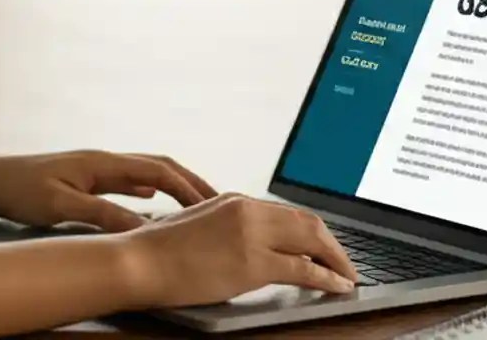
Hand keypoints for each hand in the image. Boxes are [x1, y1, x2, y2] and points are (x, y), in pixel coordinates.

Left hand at [0, 150, 217, 231]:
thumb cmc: (17, 190)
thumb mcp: (61, 207)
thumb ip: (102, 215)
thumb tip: (144, 230)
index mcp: (103, 163)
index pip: (158, 171)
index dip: (188, 187)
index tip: (213, 205)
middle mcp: (105, 161)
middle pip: (161, 166)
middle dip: (192, 183)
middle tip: (220, 204)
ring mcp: (98, 169)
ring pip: (148, 173)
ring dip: (175, 187)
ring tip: (199, 208)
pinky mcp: (89, 179)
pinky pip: (131, 183)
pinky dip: (153, 193)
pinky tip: (157, 207)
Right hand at [118, 193, 357, 307]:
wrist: (139, 261)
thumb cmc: (158, 251)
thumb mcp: (200, 226)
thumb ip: (229, 229)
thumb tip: (253, 244)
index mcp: (236, 200)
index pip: (287, 212)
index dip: (312, 231)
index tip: (324, 245)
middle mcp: (248, 210)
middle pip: (308, 222)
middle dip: (333, 244)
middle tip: (345, 262)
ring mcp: (252, 235)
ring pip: (312, 241)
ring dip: (336, 260)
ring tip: (347, 275)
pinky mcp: (252, 263)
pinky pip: (303, 269)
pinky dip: (327, 277)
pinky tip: (337, 286)